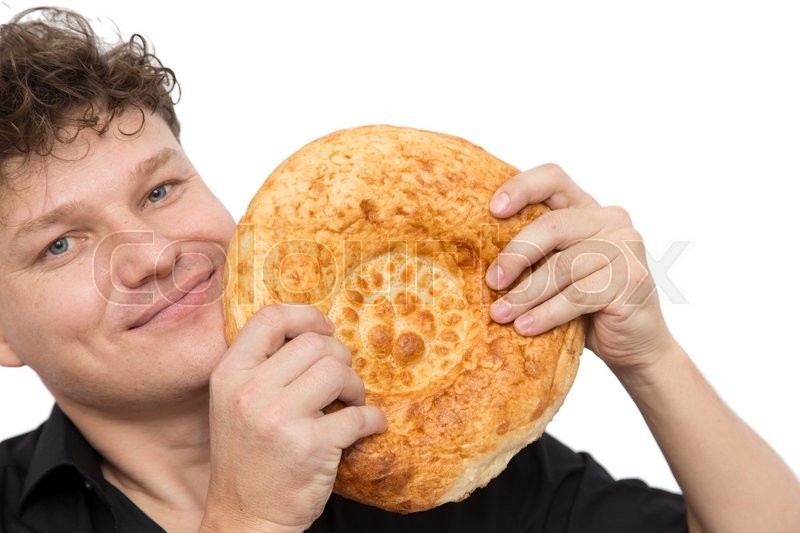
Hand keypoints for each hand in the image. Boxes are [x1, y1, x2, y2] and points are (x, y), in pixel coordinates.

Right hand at [201, 304, 386, 531]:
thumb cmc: (248, 457)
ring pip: (338, 371)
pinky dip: (373, 419)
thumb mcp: (235, 403)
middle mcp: (250, 392)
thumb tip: (315, 330)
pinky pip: (360, 415)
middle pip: (315, 344)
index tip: (325, 330)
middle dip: (339, 359)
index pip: (270, 318)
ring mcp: (279, 419)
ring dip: (354, 386)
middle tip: (340, 382)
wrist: (246, 519)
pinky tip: (369, 425)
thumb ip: (263, 366)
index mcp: (229, 375)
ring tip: (349, 403)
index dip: (306, 316)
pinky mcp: (311, 446)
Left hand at [485, 163, 675, 371]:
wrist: (635, 343)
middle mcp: (610, 219)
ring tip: (500, 315)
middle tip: (491, 282)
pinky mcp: (632, 278)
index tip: (493, 210)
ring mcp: (625, 247)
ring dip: (525, 295)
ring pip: (563, 266)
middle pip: (552, 225)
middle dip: (515, 255)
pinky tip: (525, 327)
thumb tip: (475, 256)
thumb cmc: (584, 306)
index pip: (552, 178)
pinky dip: (546, 314)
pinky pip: (577, 295)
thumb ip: (534, 256)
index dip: (521, 188)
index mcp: (586, 209)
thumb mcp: (556, 273)